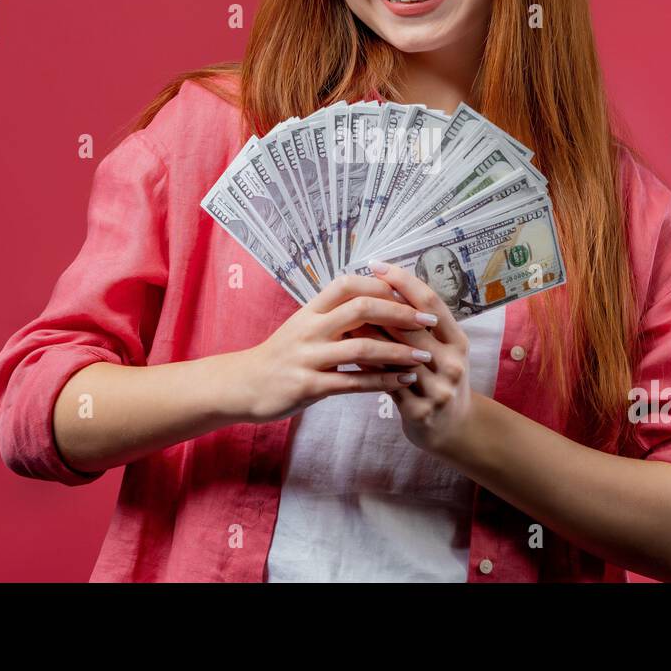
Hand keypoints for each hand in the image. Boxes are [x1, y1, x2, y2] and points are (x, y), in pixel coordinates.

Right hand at [233, 274, 438, 423]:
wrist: (242, 385)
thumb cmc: (280, 355)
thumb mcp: (302, 326)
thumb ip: (333, 314)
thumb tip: (373, 298)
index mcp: (310, 310)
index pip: (349, 283)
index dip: (382, 284)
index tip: (410, 292)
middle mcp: (310, 328)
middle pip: (361, 308)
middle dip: (400, 313)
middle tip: (428, 321)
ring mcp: (308, 357)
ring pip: (362, 347)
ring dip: (398, 351)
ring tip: (424, 356)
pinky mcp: (308, 386)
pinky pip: (353, 382)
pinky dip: (382, 381)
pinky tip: (403, 381)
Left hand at [365, 260, 472, 455]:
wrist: (453, 430)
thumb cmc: (439, 379)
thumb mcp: (442, 349)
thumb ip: (419, 324)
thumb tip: (384, 284)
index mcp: (458, 341)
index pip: (430, 302)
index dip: (403, 280)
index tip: (377, 265)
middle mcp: (452, 363)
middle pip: (411, 325)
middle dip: (378, 305)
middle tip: (349, 288)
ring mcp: (438, 389)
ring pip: (396, 354)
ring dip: (367, 334)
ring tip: (342, 316)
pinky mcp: (419, 411)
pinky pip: (386, 383)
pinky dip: (365, 366)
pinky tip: (347, 352)